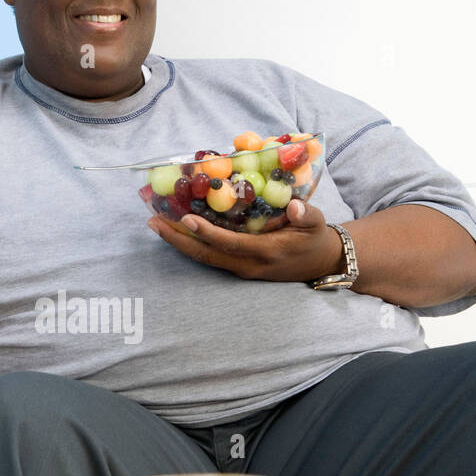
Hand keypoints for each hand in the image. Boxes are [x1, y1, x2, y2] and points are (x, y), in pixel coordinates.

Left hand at [147, 198, 344, 281]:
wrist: (322, 263)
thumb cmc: (315, 239)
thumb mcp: (316, 224)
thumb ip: (306, 215)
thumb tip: (295, 207)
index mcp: (265, 253)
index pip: (230, 244)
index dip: (207, 233)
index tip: (186, 219)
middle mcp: (248, 265)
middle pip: (206, 255)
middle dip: (178, 239)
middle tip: (153, 222)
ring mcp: (241, 269)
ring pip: (204, 258)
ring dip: (179, 242)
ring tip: (155, 224)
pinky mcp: (238, 266)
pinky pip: (210, 256)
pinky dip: (191, 243)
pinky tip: (176, 230)